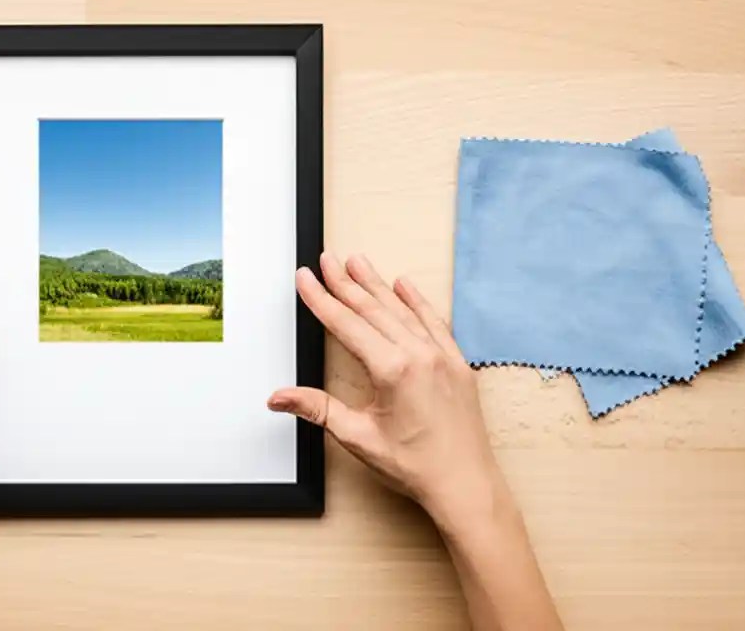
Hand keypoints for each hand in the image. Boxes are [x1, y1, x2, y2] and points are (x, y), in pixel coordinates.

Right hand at [268, 253, 500, 526]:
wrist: (466, 484)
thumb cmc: (417, 466)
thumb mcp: (359, 437)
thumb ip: (317, 409)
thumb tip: (279, 397)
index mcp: (393, 370)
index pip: (347, 324)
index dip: (321, 299)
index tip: (306, 278)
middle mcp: (419, 354)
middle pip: (373, 309)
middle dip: (345, 282)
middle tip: (326, 260)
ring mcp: (441, 356)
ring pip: (402, 310)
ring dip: (377, 284)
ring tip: (357, 262)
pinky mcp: (456, 363)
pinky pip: (434, 322)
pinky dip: (418, 301)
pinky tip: (405, 285)